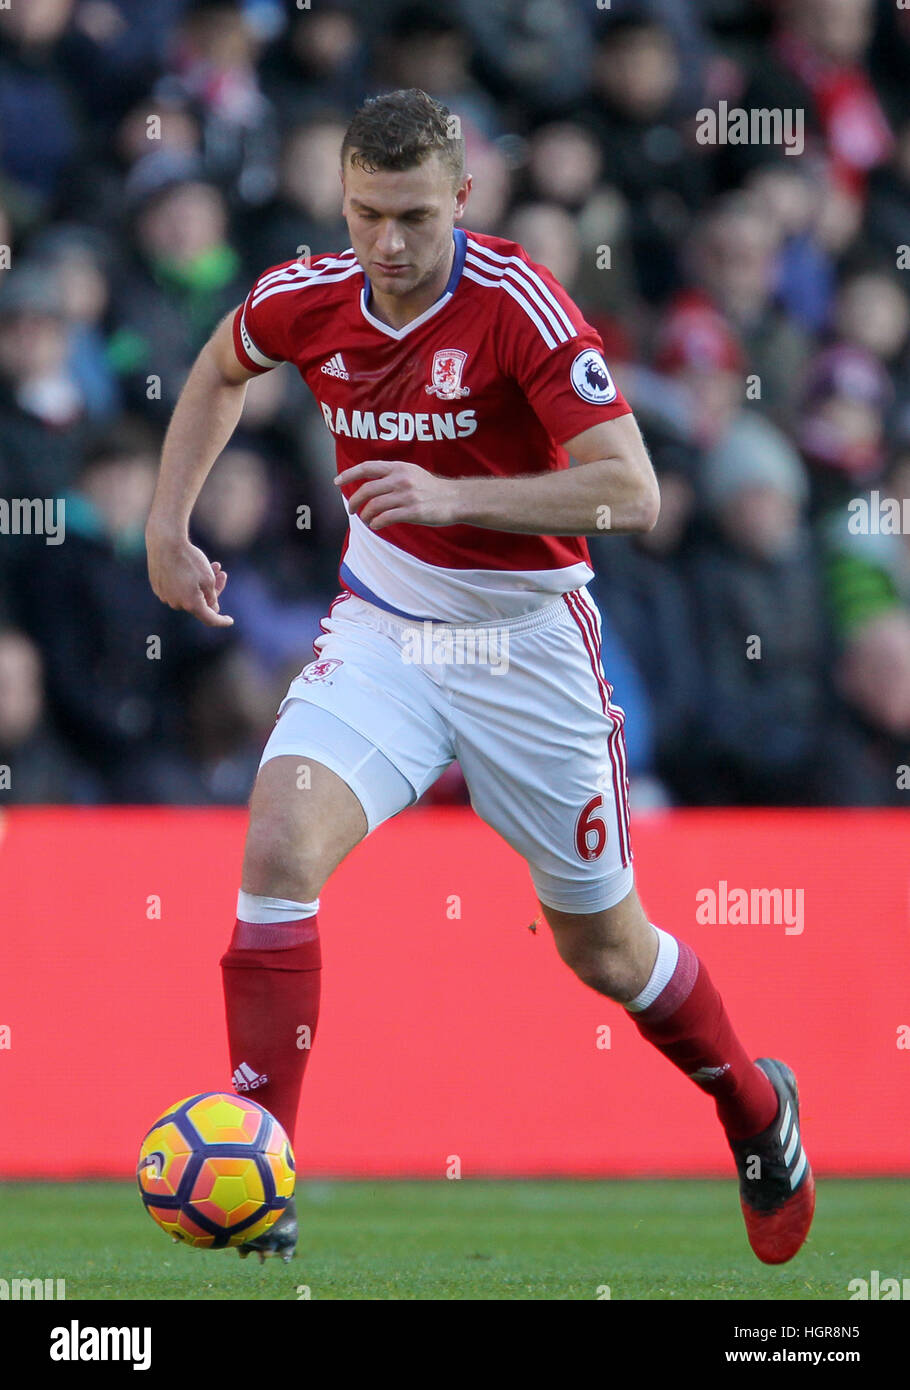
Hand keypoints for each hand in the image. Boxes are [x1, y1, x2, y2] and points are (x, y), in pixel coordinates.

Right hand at [146, 527, 233, 627]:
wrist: (165, 542)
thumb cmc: (189, 559)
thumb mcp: (208, 578)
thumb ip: (212, 596)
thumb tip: (210, 607)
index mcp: (191, 604)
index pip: (210, 619)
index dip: (221, 621)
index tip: (230, 621)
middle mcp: (177, 603)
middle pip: (200, 603)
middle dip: (213, 591)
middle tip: (223, 574)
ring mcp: (165, 596)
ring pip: (189, 595)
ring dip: (200, 584)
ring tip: (213, 565)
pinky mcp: (158, 587)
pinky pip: (176, 589)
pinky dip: (186, 582)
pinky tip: (192, 566)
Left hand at [334, 459, 459, 529]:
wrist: (455, 499)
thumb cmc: (431, 488)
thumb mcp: (412, 473)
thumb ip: (392, 475)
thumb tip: (370, 482)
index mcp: (398, 467)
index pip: (367, 467)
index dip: (349, 474)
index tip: (337, 481)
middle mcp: (401, 479)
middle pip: (367, 489)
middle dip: (354, 501)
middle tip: (351, 510)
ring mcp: (407, 495)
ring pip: (374, 506)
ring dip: (366, 515)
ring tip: (366, 519)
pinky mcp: (412, 511)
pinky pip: (386, 518)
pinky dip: (377, 523)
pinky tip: (376, 525)